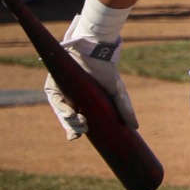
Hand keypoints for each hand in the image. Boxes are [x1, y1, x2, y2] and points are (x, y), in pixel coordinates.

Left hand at [44, 13, 138, 141]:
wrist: (96, 52)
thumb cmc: (106, 70)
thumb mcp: (117, 92)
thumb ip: (125, 109)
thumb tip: (136, 127)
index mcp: (82, 103)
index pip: (75, 121)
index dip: (74, 131)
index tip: (77, 137)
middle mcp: (69, 99)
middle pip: (65, 119)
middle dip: (72, 128)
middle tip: (82, 130)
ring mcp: (60, 91)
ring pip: (59, 111)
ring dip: (67, 120)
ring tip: (80, 122)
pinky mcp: (53, 84)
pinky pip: (55, 99)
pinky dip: (62, 108)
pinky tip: (72, 113)